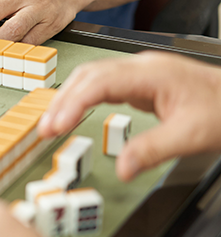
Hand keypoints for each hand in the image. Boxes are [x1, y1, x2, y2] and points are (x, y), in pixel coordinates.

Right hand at [38, 52, 220, 180]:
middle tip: (44, 129)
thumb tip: (122, 168)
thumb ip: (152, 150)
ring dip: (68, 99)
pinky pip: (102, 84)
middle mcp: (142, 68)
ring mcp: (141, 73)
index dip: (72, 103)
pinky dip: (82, 98)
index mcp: (152, 74)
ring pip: (92, 77)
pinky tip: (75, 112)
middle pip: (88, 76)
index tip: (56, 126)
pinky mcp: (141, 82)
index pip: (99, 83)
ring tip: (52, 124)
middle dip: (62, 102)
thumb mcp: (192, 136)